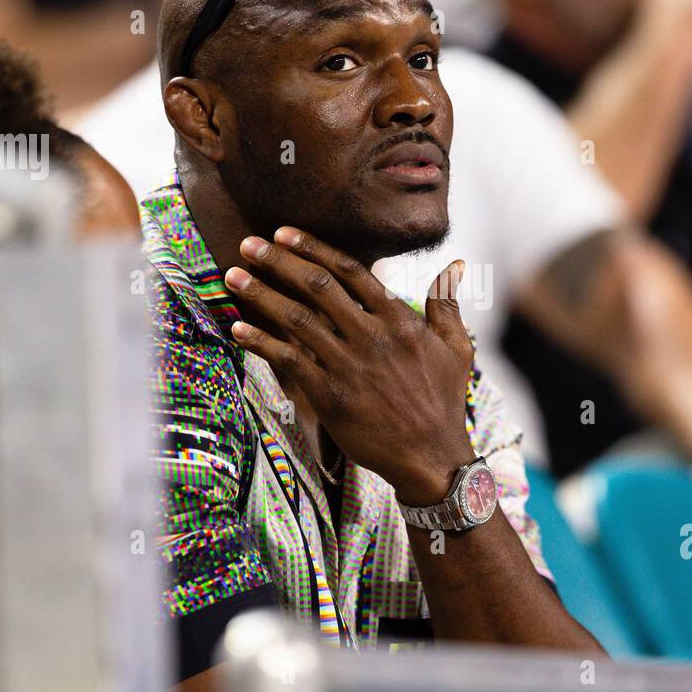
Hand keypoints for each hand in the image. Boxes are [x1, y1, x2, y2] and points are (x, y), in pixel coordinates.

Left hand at [223, 227, 475, 504]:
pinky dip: (261, 342)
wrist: (433, 457)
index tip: (284, 233)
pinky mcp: (330, 396)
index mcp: (399, 320)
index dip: (314, 247)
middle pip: (316, 286)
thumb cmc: (445, 401)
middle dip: (278, 261)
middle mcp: (371, 336)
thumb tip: (458, 264)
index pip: (350, 271)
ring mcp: (348, 366)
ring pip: (296, 319)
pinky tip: (238, 328)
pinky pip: (288, 361)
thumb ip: (447, 303)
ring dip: (261, 294)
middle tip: (248, 243)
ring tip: (233, 275)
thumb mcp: (457, 348)